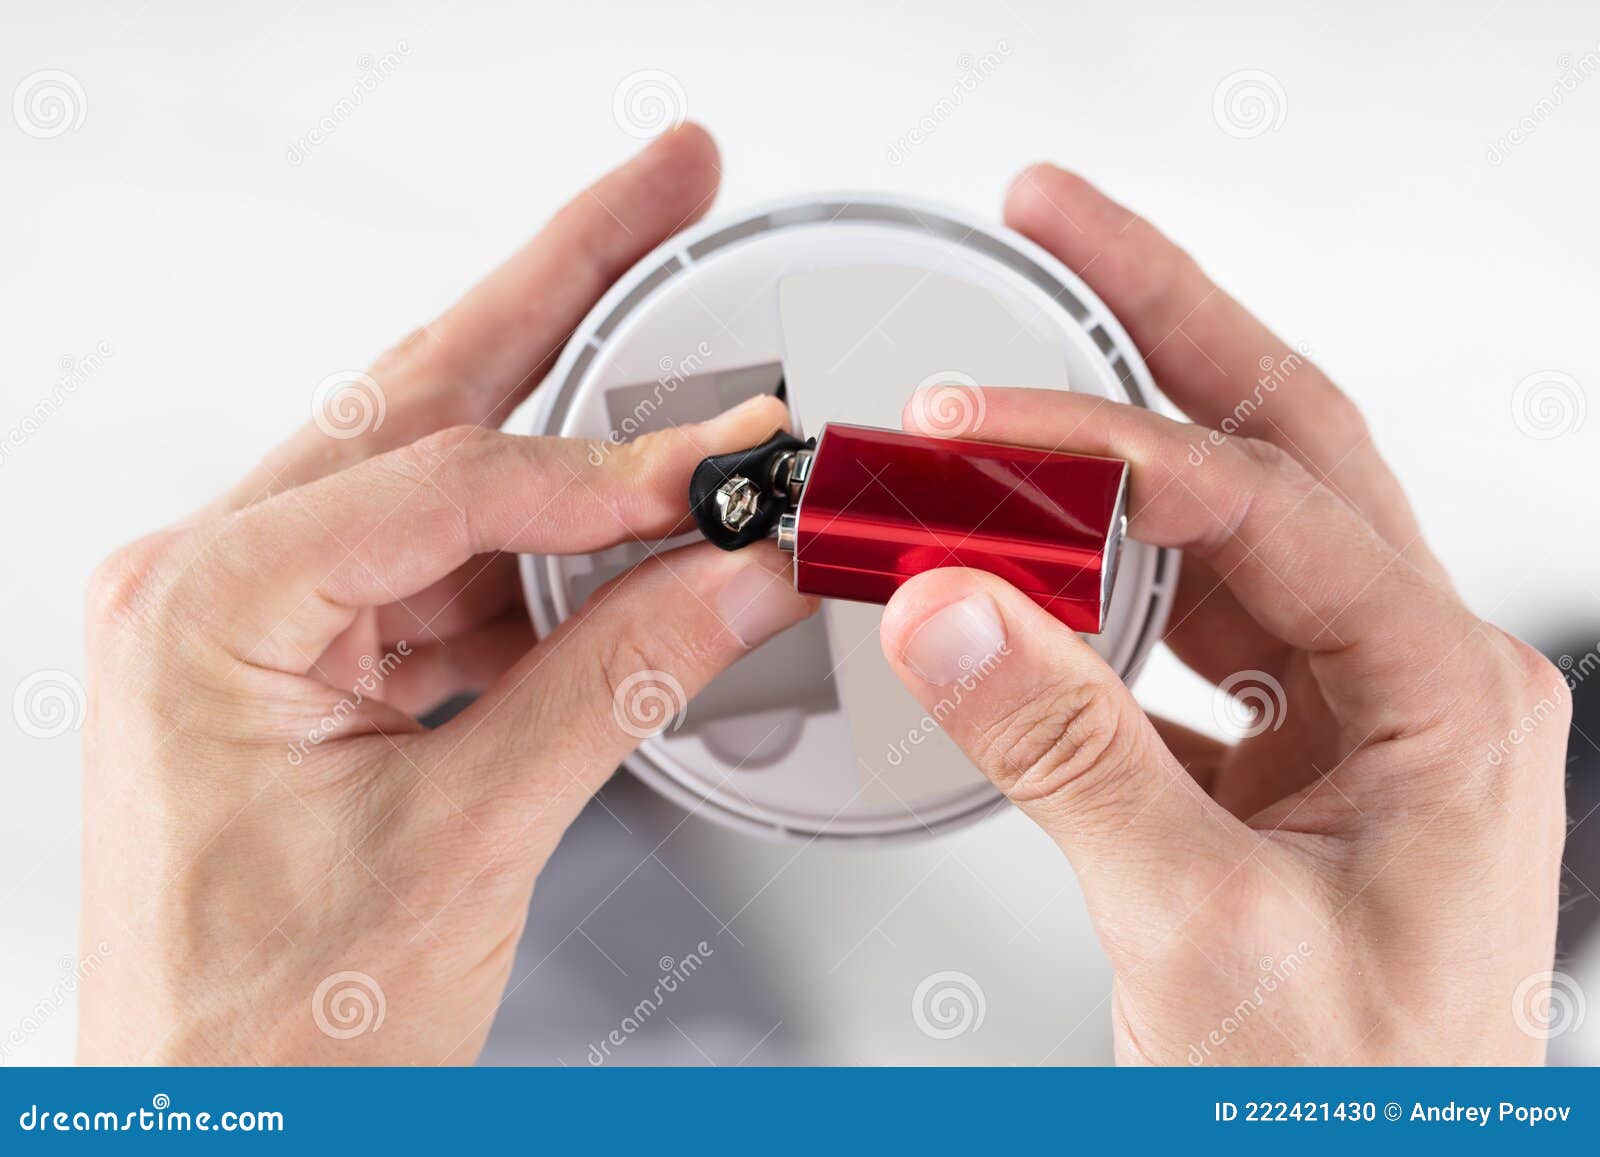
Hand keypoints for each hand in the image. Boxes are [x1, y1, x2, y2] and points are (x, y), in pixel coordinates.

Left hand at [78, 126, 814, 1063]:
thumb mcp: (458, 849)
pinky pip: (460, 568)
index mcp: (208, 610)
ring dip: (577, 436)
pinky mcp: (327, 660)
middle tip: (661, 188)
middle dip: (558, 286)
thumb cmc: (263, 1029)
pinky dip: (557, 552)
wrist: (216, 1123)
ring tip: (680, 370)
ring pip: (451, 474)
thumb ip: (611, 685)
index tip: (722, 464)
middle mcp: (227, 584)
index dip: (603, 466)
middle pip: (427, 398)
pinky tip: (636, 529)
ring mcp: (276, 617)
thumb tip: (725, 577)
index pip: (438, 479)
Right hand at [879, 164, 1570, 1063]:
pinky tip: (1031, 559)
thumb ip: (1068, 757)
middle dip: (1167, 323)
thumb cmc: (1351, 1099)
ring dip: (1120, 454)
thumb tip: (948, 612)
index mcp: (1443, 699)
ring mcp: (1351, 715)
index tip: (969, 422)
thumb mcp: (1202, 930)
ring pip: (1233, 527)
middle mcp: (1411, 680)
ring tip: (1024, 376)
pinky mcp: (1284, 759)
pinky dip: (1098, 583)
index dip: (1101, 447)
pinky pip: (1188, 627)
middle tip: (1061, 227)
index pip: (1262, 506)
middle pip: (1283, 445)